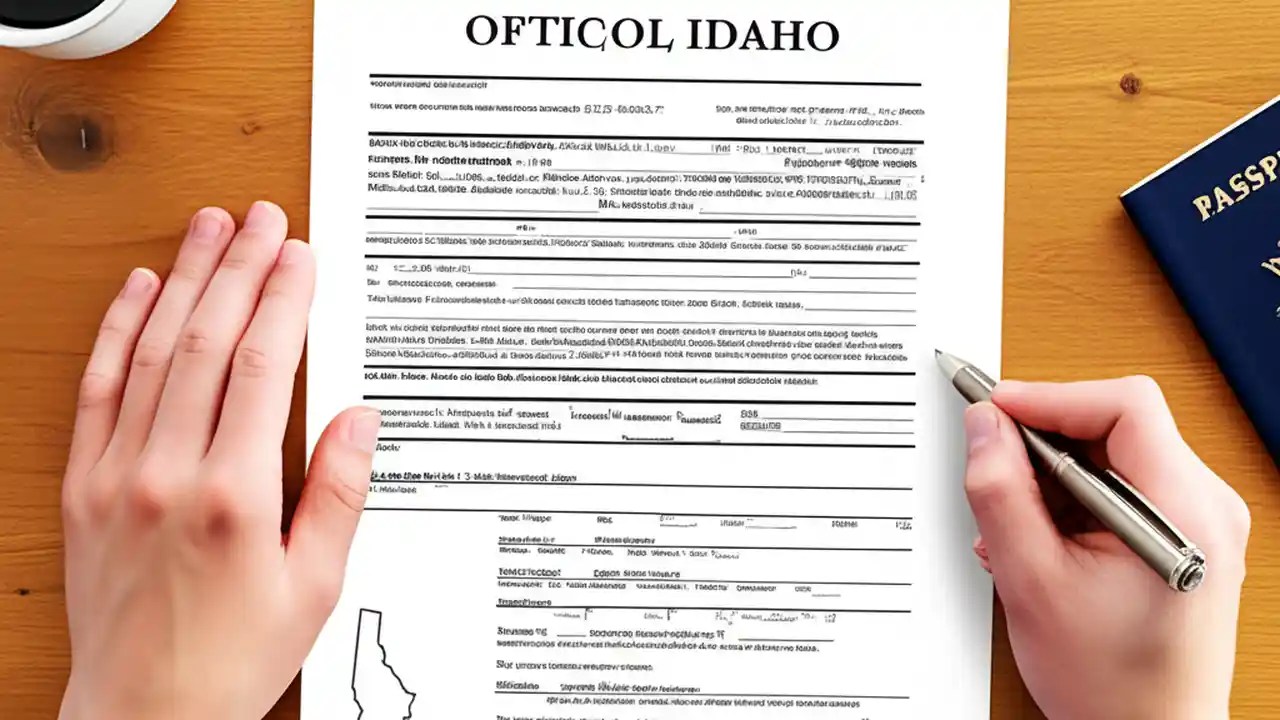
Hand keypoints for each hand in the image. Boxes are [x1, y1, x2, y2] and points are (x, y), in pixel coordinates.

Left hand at [58, 203, 378, 719]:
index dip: (283, 299)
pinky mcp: (84, 484)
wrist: (144, 711)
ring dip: (183, 280)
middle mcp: (167, 473)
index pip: (263, 367)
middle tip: (261, 218)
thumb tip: (359, 420)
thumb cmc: (233, 655)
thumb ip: (339, 492)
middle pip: (206, 340)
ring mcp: (117, 474)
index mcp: (233, 496)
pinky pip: (98, 389)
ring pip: (152, 351)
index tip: (300, 256)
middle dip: (238, 267)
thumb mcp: (315, 584)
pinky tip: (140, 290)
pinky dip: (118, 331)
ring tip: (208, 229)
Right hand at [964, 378, 1249, 719]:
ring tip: (1018, 525)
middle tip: (995, 469)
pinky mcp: (1184, 532)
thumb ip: (1001, 492)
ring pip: (1114, 453)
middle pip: (1117, 424)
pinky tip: (1043, 538)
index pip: (1124, 406)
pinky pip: (1122, 483)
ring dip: (1054, 475)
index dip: (1051, 397)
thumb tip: (985, 426)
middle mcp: (1207, 506)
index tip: (997, 411)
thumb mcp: (1032, 581)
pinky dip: (1073, 497)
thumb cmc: (1110, 683)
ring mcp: (1200, 519)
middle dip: (1046, 440)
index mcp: (1186, 511)